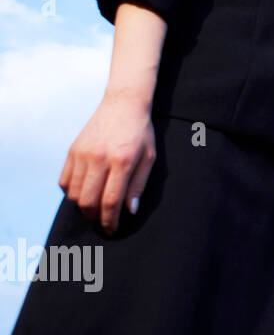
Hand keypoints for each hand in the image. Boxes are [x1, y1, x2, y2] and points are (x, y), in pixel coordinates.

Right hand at [58, 92, 156, 236]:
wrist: (123, 104)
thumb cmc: (141, 133)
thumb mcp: (149, 157)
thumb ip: (138, 185)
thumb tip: (129, 211)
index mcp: (122, 161)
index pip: (110, 200)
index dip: (110, 221)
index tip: (112, 230)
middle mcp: (98, 158)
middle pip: (88, 201)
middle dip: (94, 217)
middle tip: (102, 221)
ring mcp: (82, 154)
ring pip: (73, 194)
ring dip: (82, 207)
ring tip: (94, 207)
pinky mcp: (72, 151)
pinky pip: (63, 181)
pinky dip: (71, 193)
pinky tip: (83, 192)